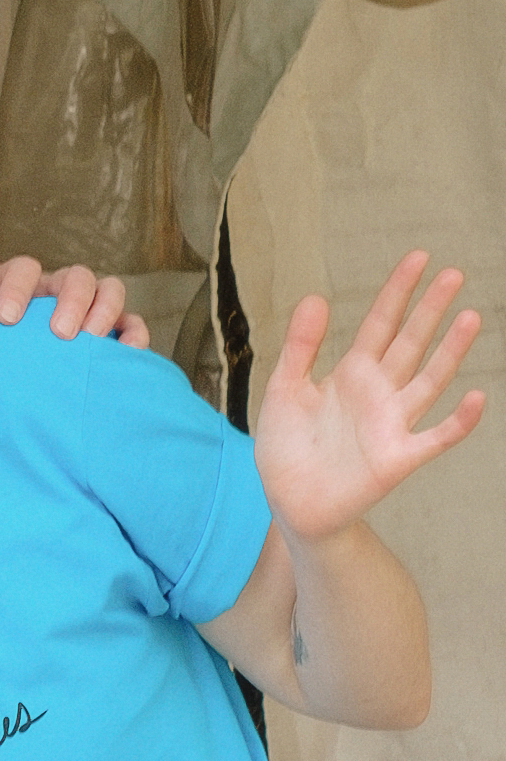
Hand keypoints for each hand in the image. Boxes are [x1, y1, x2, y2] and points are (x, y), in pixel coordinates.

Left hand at [0, 255, 148, 349]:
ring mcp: (84, 306)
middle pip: (77, 276)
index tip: (6, 318)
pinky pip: (130, 322)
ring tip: (91, 339)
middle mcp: (56, 287)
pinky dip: (134, 332)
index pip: (24, 269)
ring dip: (105, 312)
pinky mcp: (104, 329)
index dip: (18, 289)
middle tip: (60, 332)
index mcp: (20, 277)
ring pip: (109, 291)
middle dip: (71, 301)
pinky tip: (126, 350)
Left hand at [254, 253, 482, 541]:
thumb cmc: (289, 448)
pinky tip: (476, 396)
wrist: (290, 502)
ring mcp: (392, 424)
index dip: (397, 293)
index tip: (418, 258)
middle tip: (454, 273)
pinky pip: (436, 437)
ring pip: (430, 380)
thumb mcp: (285, 390)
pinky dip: (458, 421)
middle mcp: (379, 393)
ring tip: (470, 316)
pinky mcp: (398, 457)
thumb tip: (315, 296)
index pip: (380, 325)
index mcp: (351, 374)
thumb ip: (300, 347)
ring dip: (451, 351)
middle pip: (411, 343)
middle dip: (430, 309)